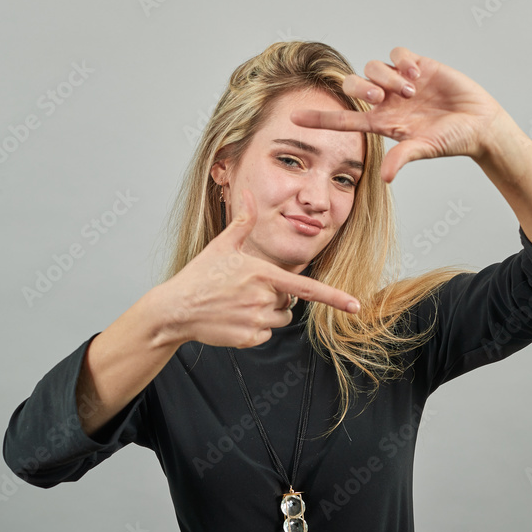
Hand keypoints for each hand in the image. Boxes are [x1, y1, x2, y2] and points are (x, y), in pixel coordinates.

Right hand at [162, 189, 360, 348]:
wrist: (176, 309)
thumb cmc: (199, 275)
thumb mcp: (222, 245)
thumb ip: (243, 221)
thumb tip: (247, 192)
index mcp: (262, 274)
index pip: (306, 287)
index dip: (334, 297)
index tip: (354, 305)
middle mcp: (263, 299)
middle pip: (289, 302)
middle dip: (276, 297)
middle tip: (247, 291)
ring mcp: (255, 321)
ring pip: (279, 319)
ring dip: (267, 314)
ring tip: (239, 304)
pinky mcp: (248, 338)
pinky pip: (264, 335)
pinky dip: (254, 329)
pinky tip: (233, 319)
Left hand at [290, 47, 505, 182]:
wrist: (480, 124)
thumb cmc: (453, 140)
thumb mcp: (426, 149)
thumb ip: (404, 157)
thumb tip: (387, 177)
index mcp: (383, 123)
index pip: (343, 121)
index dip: (319, 119)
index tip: (293, 119)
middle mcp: (387, 102)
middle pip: (353, 86)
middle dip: (360, 88)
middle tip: (380, 96)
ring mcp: (401, 83)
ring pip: (374, 68)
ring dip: (388, 77)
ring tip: (412, 91)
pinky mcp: (418, 65)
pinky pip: (397, 54)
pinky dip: (403, 62)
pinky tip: (417, 74)